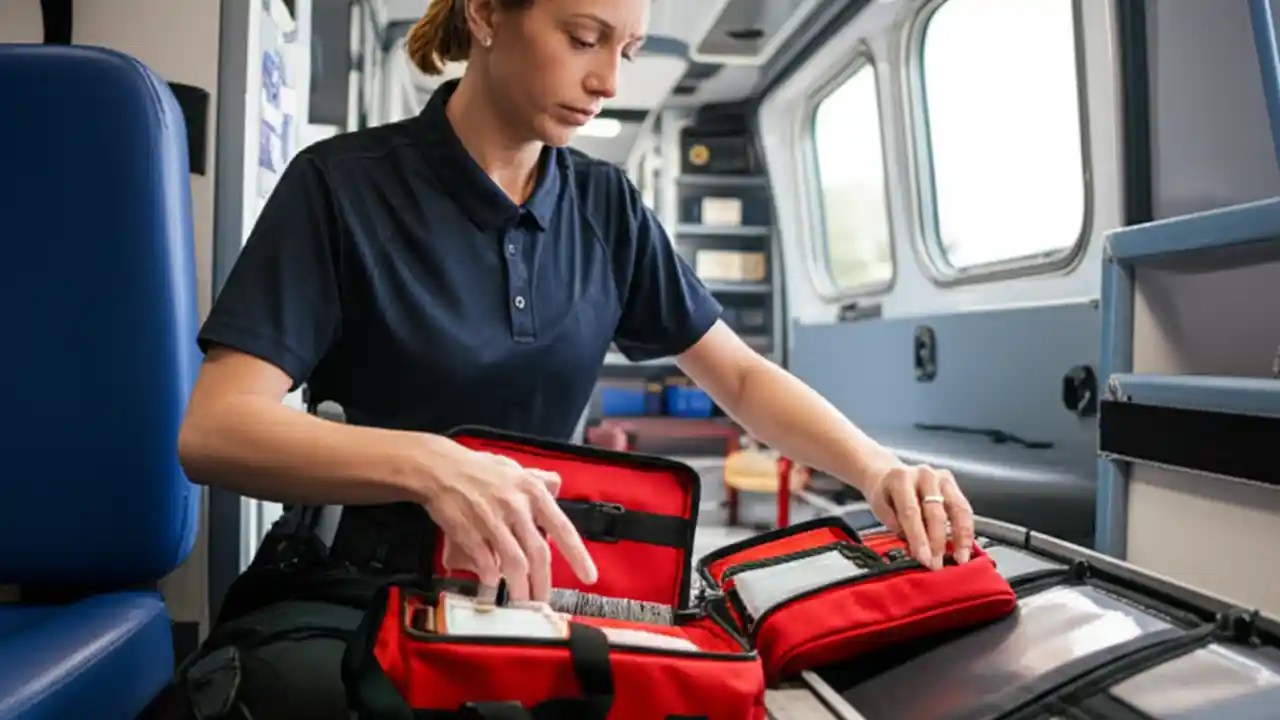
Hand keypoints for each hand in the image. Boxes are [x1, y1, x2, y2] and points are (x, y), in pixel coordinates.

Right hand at [422, 446, 597, 602]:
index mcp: (532, 492)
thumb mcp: (515, 468)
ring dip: (520, 589)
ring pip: (514, 564)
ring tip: (523, 605)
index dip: (578, 555)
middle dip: (544, 584)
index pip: (562, 528)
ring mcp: (492, 522)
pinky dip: (491, 577)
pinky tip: (493, 585)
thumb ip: (538, 480)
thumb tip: (556, 486)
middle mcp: (516, 507)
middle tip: (545, 603)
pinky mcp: (470, 533)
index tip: (589, 576)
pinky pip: (485, 563)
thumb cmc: (479, 469)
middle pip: (538, 554)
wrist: (440, 469)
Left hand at [863, 463, 973, 569]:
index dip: (919, 538)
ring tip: (960, 558)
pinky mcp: (952, 483)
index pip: (911, 512)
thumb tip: (917, 550)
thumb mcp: (880, 508)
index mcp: (900, 478)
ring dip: (960, 537)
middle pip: (935, 512)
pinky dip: (966, 530)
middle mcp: (923, 474)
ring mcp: (941, 477)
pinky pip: (964, 509)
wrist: (889, 474)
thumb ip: (897, 527)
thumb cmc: (885, 493)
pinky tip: (965, 546)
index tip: (924, 559)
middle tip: (937, 564)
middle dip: (937, 542)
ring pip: (957, 509)